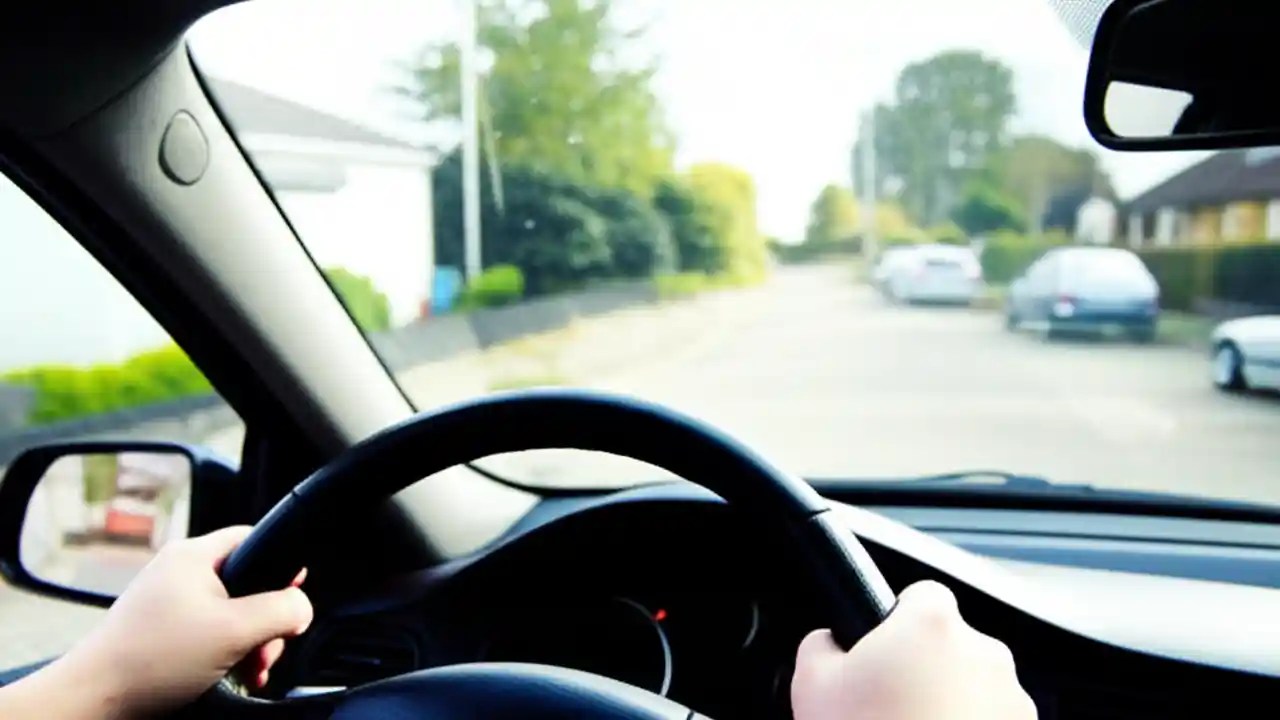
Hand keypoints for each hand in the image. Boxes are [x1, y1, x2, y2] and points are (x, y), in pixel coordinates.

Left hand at [0, 526, 311, 719]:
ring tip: (249, 670)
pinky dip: (226, 654)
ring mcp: (168, 603)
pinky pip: (210, 634)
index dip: (281, 567)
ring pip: (231, 614)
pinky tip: (232, 677)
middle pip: (248, 584)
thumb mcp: (235, 630)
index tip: (291, 597)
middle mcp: (179, 573)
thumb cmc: (152, 660)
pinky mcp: (162, 633)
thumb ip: (281, 611)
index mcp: (194, 556)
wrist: (94, 702)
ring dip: (250, 643)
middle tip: (266, 650)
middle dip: (266, 621)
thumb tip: (303, 608)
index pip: (254, 538)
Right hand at [791, 580, 1035, 719]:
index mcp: (932, 624)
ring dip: (949, 705)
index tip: (880, 653)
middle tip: (887, 707)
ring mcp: (1013, 699)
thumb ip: (822, 644)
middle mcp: (984, 652)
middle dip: (923, 669)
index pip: (919, 594)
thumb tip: (831, 643)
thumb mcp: (810, 685)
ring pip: (973, 687)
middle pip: (949, 644)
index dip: (895, 622)